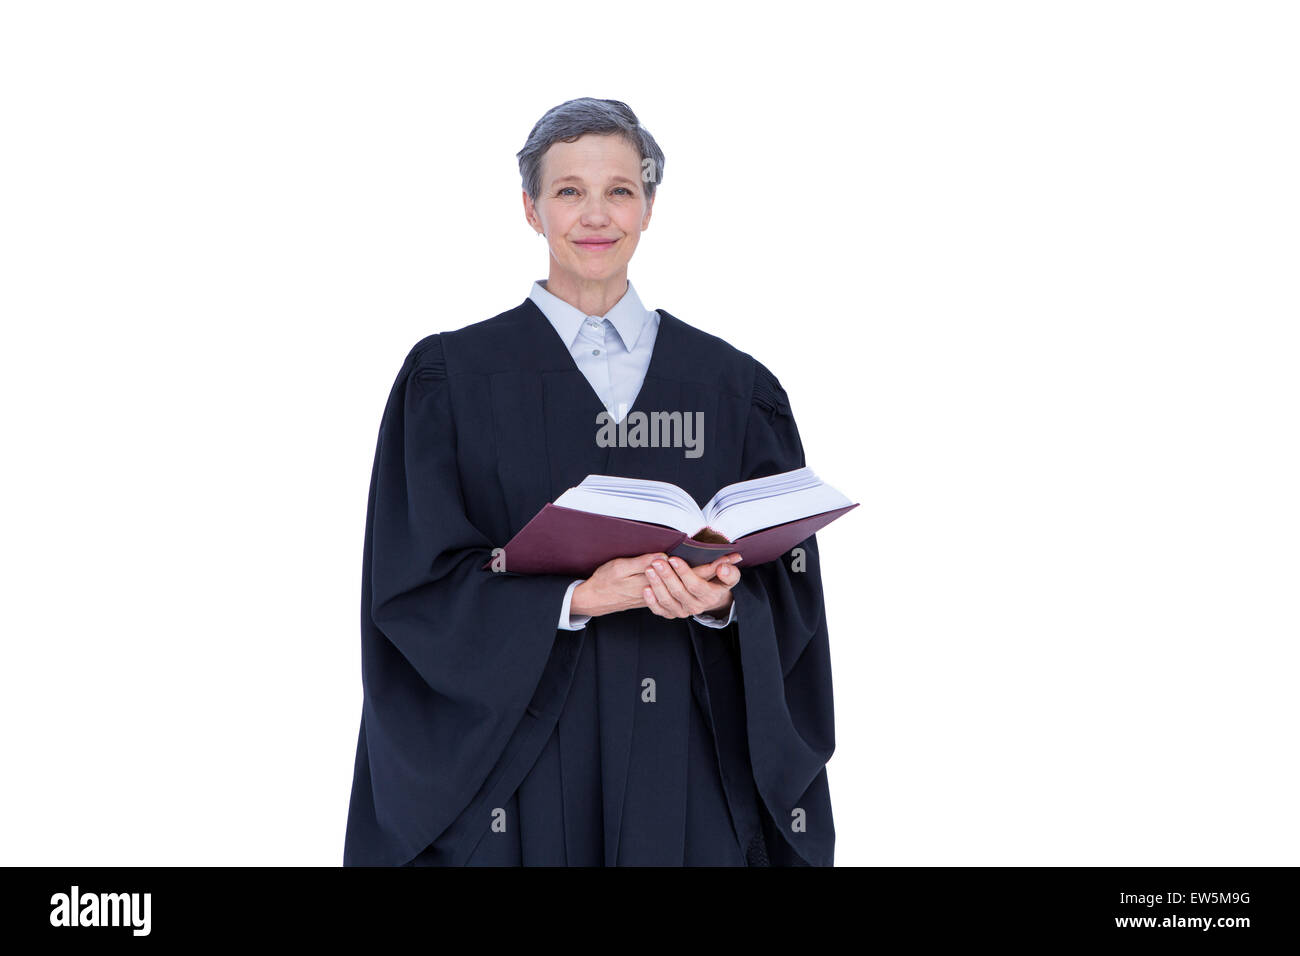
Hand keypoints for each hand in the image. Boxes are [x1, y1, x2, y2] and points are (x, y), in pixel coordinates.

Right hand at [570, 552, 742, 618]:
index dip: (710, 565)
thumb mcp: (620, 568)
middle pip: (694, 580)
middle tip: (734, 559)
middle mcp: (661, 591)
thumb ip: (642, 563)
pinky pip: (679, 591)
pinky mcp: (656, 596)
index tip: (729, 558)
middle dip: (715, 569)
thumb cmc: (605, 581)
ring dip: (705, 576)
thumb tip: (662, 557)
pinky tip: (696, 577)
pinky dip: (689, 582)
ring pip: (688, 586)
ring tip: (722, 565)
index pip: (689, 572)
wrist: (594, 598)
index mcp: (654, 581)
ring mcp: (659, 595)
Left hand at [643, 553, 741, 620]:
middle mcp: (695, 607)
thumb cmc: (718, 582)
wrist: (711, 598)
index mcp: (709, 596)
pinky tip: (646, 588)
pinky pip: (659, 610)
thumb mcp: (730, 577)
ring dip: (657, 585)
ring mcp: (682, 612)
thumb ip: (730, 572)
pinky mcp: (670, 614)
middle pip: (678, 592)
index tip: (673, 559)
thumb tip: (723, 568)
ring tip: (650, 570)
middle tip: (658, 562)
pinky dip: (651, 601)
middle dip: (667, 576)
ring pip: (667, 601)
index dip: (684, 573)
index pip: (695, 585)